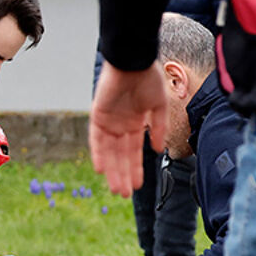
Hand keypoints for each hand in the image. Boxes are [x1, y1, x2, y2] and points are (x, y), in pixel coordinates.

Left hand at [89, 62, 167, 197]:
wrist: (135, 60)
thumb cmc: (149, 78)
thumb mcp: (159, 105)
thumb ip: (158, 127)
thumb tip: (159, 150)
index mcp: (134, 123)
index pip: (133, 152)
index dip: (135, 169)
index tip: (138, 186)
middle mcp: (119, 125)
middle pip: (119, 156)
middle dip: (122, 175)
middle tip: (124, 195)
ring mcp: (108, 121)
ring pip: (108, 152)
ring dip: (112, 171)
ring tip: (116, 189)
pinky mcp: (97, 115)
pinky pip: (95, 139)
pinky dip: (98, 154)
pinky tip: (101, 169)